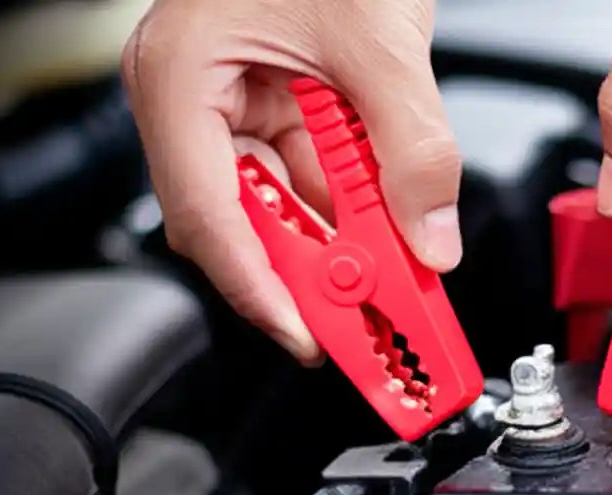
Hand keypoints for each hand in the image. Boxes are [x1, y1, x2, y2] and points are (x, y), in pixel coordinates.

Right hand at [122, 0, 462, 362]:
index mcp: (180, 80)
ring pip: (281, 205)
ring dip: (339, 243)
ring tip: (390, 282)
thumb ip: (413, 147)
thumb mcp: (378, 40)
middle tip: (363, 324)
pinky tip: (391, 227)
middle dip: (308, 275)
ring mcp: (232, 100)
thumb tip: (431, 236)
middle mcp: (194, 98)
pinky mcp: (275, 100)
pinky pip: (308, 173)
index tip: (309, 337)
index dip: (261, 289)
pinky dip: (352, 205)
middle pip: (242, 223)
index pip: (208, 215)